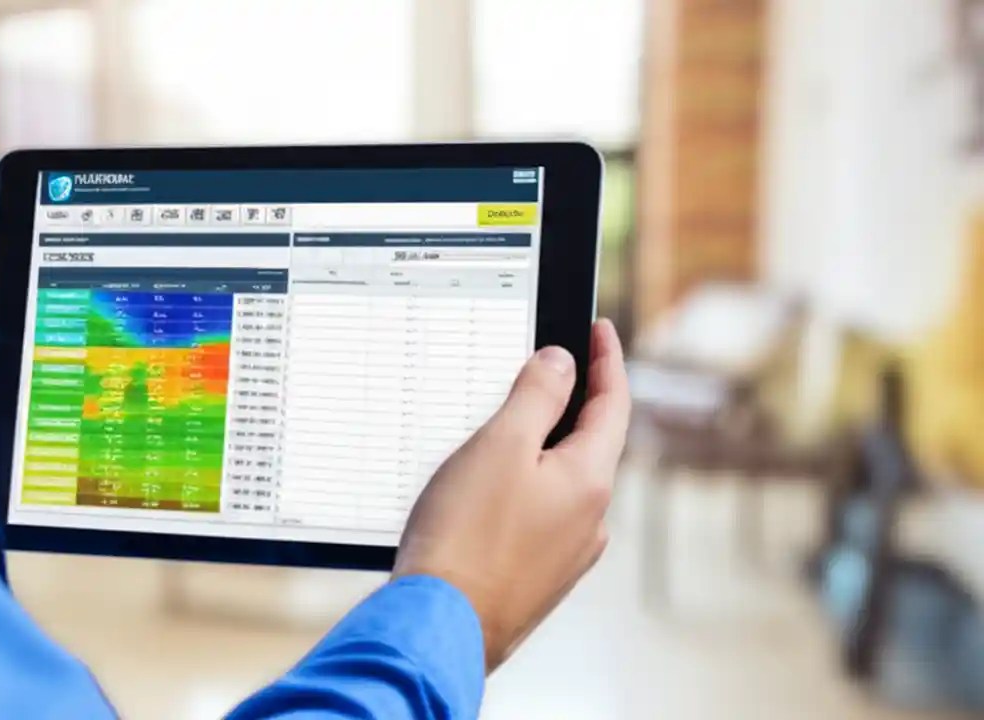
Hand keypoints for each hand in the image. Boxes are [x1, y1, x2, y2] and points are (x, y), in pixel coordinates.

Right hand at [393, 319, 629, 670]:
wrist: (440, 627)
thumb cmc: (465, 538)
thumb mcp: (500, 447)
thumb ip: (536, 397)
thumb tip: (562, 363)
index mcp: (590, 482)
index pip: (614, 404)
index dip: (608, 360)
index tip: (599, 329)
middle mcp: (589, 521)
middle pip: (592, 443)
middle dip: (574, 403)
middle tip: (551, 366)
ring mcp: (565, 554)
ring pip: (564, 482)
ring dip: (545, 447)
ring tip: (511, 423)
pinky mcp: (536, 577)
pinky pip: (542, 515)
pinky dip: (526, 486)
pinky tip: (490, 488)